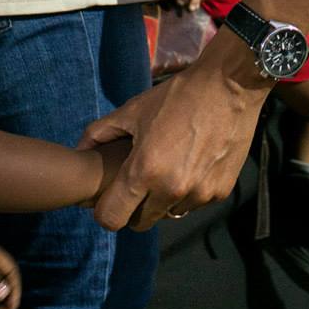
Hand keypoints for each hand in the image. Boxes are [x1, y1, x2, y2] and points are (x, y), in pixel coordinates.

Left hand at [78, 46, 269, 231]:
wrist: (229, 86)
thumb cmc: (177, 96)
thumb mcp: (133, 109)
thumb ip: (99, 133)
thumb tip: (78, 151)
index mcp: (144, 171)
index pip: (111, 219)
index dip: (106, 211)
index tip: (111, 198)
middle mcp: (172, 190)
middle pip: (140, 223)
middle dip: (135, 208)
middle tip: (139, 182)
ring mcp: (199, 194)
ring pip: (169, 214)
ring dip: (164, 200)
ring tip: (170, 168)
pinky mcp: (221, 191)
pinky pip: (195, 203)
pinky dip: (190, 191)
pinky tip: (193, 163)